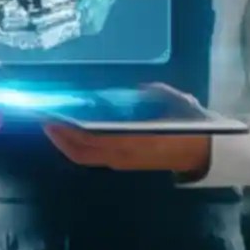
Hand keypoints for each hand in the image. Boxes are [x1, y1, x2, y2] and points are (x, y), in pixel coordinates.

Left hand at [42, 83, 211, 175]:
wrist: (206, 153)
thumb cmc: (191, 126)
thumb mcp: (175, 102)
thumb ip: (154, 93)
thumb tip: (136, 87)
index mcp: (134, 142)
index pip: (92, 140)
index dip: (68, 131)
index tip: (51, 116)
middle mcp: (124, 156)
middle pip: (81, 154)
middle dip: (59, 138)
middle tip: (44, 118)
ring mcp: (123, 162)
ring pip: (86, 158)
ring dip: (66, 143)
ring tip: (53, 123)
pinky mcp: (125, 163)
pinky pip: (94, 157)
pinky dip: (79, 146)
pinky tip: (73, 130)